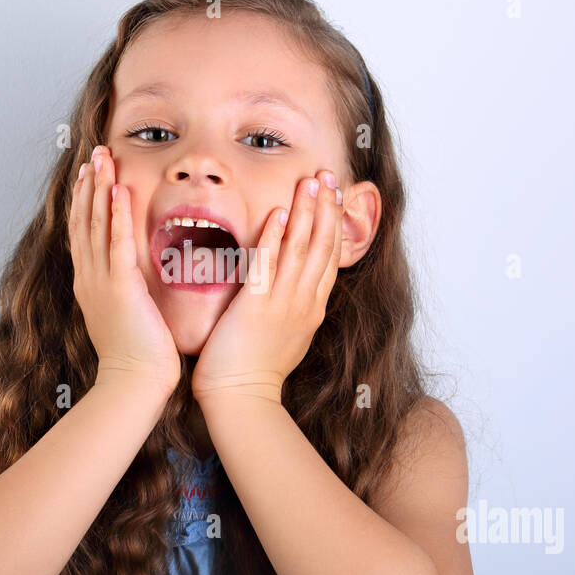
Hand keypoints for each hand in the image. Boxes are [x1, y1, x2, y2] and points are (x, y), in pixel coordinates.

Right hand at [69, 145, 181, 392]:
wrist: (134, 383)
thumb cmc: (138, 357)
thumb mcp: (126, 315)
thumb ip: (126, 291)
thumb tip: (133, 278)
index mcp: (91, 284)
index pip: (84, 233)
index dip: (85, 200)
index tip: (89, 174)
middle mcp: (90, 278)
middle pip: (84, 220)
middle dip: (88, 184)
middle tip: (92, 153)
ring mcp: (101, 281)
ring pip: (96, 224)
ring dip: (99, 188)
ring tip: (102, 158)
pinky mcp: (120, 287)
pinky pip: (116, 243)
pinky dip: (116, 214)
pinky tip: (118, 190)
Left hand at [191, 169, 342, 403]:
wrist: (240, 399)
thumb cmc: (253, 372)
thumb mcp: (285, 335)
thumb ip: (291, 308)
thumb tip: (290, 290)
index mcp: (311, 308)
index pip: (329, 258)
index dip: (332, 224)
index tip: (333, 196)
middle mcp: (303, 302)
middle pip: (322, 246)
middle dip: (326, 208)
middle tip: (328, 176)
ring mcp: (283, 304)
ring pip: (302, 249)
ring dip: (307, 212)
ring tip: (311, 182)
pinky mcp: (258, 307)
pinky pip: (270, 265)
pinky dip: (276, 237)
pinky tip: (279, 213)